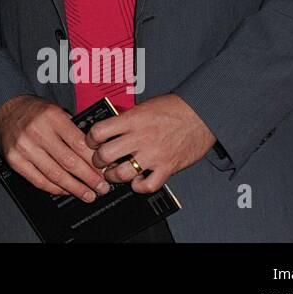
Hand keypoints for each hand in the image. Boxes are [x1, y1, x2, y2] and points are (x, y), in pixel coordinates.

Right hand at [0, 94, 110, 201]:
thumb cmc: (36, 112)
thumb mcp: (57, 111)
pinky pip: (39, 180)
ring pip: (55, 174)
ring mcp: (24, 147)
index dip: (95, 161)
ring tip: (88, 195)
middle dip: (89, 178)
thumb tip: (97, 152)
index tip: (106, 171)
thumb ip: (74, 129)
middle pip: (69, 161)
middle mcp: (37, 131)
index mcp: (52, 116)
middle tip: (102, 188)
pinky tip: (66, 191)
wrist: (6, 110)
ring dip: (75, 188)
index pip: (79, 143)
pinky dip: (55, 189)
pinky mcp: (15, 160)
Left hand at [86, 93, 215, 193]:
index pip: (99, 132)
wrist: (202, 114)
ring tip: (114, 173)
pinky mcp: (168, 167)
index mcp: (133, 120)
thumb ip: (126, 119)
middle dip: (98, 160)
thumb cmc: (174, 108)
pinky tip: (137, 181)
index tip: (91, 142)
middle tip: (100, 160)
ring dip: (114, 176)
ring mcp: (154, 154)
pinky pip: (148, 185)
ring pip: (122, 174)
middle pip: (106, 155)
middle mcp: (141, 138)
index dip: (90, 139)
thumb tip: (108, 127)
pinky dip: (139, 187)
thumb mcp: (144, 107)